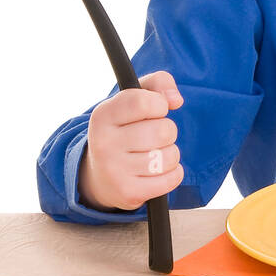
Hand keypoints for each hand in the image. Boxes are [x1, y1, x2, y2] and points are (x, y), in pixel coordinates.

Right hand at [77, 70, 185, 211]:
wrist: (99, 175)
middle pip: (164, 130)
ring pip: (170, 155)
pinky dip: (173, 173)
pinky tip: (157, 170)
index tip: (156, 110)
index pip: (143, 102)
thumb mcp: (133, 98)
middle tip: (153, 136)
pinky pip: (173, 178)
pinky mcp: (128, 192)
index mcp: (103, 115)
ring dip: (170, 153)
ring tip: (154, 153)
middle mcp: (104, 143)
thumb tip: (176, 99)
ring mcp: (114, 170)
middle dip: (168, 131)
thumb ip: (158, 83)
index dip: (160, 104)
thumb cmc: (124, 129)